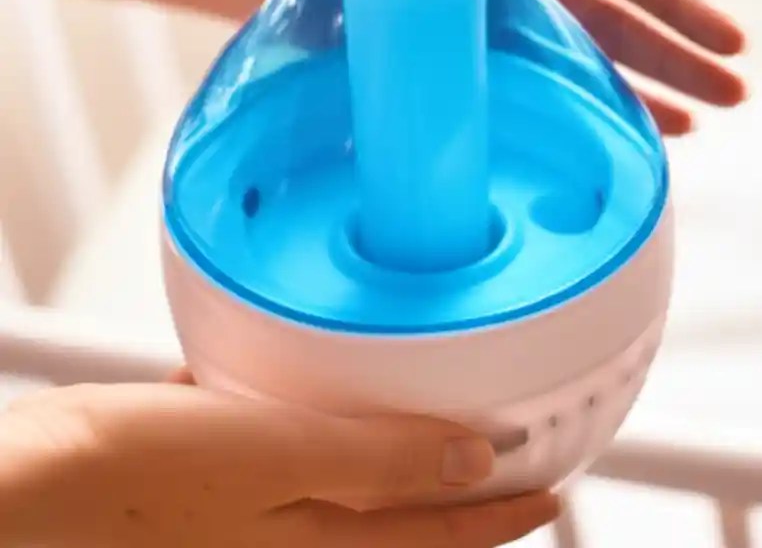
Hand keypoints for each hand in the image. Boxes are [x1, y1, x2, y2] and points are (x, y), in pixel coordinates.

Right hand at [0, 381, 558, 547]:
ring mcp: (249, 517)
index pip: (442, 536)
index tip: (553, 491)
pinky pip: (284, 456)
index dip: (504, 514)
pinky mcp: (207, 485)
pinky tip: (306, 384)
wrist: (16, 491)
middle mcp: (291, 543)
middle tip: (510, 454)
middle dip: (459, 488)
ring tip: (431, 413)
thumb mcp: (276, 461)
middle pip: (402, 517)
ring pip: (347, 486)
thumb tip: (476, 460)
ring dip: (394, 454)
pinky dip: (313, 426)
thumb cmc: (125, 486)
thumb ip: (380, 460)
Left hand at [509, 0, 747, 134]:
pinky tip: (635, 139)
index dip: (685, 8)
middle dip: (682, 62)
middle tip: (737, 95)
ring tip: (697, 124)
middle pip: (627, 28)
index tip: (735, 43)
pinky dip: (599, 118)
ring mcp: (519, 38)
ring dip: (651, 95)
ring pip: (602, 69)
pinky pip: (561, 101)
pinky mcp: (500, 77)